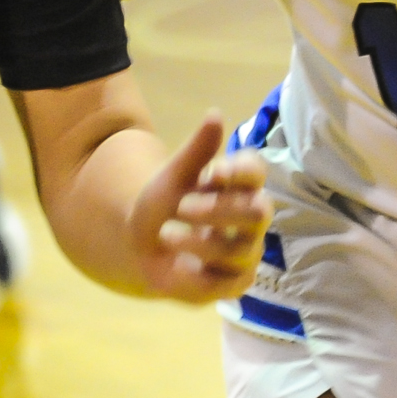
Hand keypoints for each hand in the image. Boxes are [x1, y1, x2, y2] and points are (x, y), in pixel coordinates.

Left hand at [127, 110, 269, 302]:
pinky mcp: (235, 283)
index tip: (213, 172)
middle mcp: (250, 218)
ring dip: (198, 242)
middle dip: (218, 210)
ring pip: (238, 250)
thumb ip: (195, 151)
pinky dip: (198, 275)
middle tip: (181, 206)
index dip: (241, 172)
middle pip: (256, 212)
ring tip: (165, 235)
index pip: (256, 172)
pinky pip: (227, 283)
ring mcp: (246, 252)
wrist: (140, 246)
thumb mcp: (172, 177)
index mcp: (238, 185)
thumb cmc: (163, 205)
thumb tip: (215, 114)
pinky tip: (177, 267)